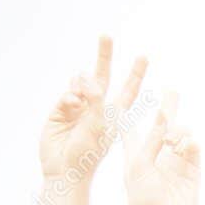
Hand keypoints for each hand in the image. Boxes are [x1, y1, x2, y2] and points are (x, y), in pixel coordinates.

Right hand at [39, 35, 146, 182]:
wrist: (63, 169)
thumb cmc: (87, 155)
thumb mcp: (99, 128)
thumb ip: (96, 101)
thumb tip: (89, 77)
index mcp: (113, 114)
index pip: (128, 90)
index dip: (135, 73)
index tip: (143, 56)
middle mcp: (96, 108)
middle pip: (102, 76)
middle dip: (104, 56)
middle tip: (106, 35)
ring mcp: (78, 107)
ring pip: (81, 82)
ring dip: (82, 82)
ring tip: (81, 95)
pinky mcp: (61, 109)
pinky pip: (67, 93)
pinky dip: (70, 94)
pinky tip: (72, 102)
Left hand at [123, 89, 199, 204]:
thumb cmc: (142, 201)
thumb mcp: (139, 166)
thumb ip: (152, 139)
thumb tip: (164, 114)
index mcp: (136, 153)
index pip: (129, 127)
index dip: (125, 110)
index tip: (121, 94)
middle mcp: (157, 155)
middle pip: (163, 126)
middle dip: (168, 108)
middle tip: (172, 90)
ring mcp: (176, 163)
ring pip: (181, 135)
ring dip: (179, 131)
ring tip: (174, 140)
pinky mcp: (193, 173)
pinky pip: (195, 150)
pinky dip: (192, 144)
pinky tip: (188, 145)